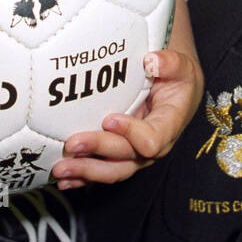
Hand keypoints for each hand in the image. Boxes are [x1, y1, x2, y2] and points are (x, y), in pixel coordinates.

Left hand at [52, 46, 202, 188]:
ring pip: (112, 170)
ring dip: (85, 171)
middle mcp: (154, 146)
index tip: (109, 119)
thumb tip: (152, 61)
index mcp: (169, 126)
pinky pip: (103, 170)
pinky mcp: (122, 157)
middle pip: (125, 157)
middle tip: (72, 144)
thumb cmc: (177, 79)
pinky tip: (64, 180)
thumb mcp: (181, 66)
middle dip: (97, 150)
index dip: (130, 132)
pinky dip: (82, 177)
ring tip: (59, 170)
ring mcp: (136, 154)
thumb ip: (171, 63)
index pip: (151, 139)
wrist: (176, 95)